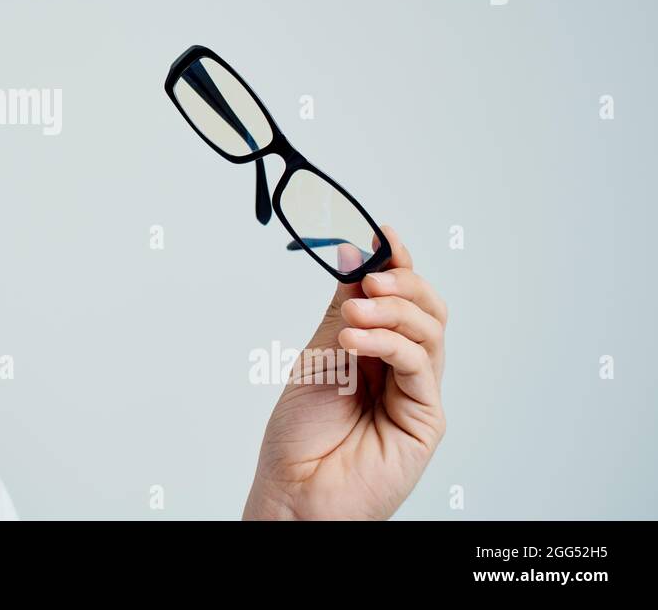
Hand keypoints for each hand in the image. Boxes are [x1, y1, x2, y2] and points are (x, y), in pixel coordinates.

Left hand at [243, 225, 446, 519]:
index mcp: (376, 351)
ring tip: (355, 310)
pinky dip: (390, 343)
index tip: (383, 232)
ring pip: (430, 332)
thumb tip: (353, 251)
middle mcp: (403, 371)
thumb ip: (341, 307)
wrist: (294, 490)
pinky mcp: (425, 419)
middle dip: (402, 283)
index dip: (397, 262)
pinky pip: (419, 366)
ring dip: (393, 311)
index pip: (401, 298)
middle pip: (427, 310)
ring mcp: (417, 394)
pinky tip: (357, 337)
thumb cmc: (300, 435)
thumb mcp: (318, 353)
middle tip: (370, 276)